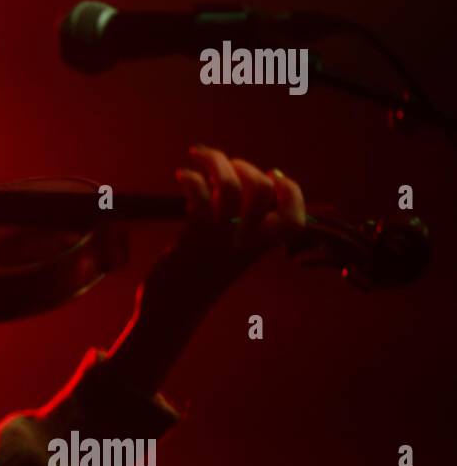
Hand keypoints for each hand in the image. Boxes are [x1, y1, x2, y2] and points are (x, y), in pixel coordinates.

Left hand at [149, 144, 306, 315]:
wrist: (171, 312)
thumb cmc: (196, 276)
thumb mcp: (224, 250)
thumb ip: (234, 221)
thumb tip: (229, 178)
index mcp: (258, 248)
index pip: (295, 219)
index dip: (291, 192)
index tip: (273, 174)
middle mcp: (244, 243)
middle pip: (262, 190)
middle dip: (244, 165)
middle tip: (224, 165)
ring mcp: (219, 240)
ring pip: (229, 186)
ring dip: (214, 160)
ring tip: (197, 154)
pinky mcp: (192, 238)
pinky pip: (199, 197)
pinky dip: (191, 177)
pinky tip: (182, 176)